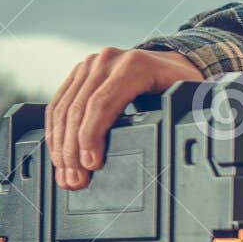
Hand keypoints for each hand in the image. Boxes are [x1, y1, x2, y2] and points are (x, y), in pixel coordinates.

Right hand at [47, 48, 200, 188]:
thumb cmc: (180, 84)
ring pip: (64, 109)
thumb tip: (173, 146)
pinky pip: (59, 104)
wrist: (170, 63)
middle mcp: (108, 61)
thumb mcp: (186, 97)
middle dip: (73, 150)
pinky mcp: (79, 74)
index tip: (91, 165)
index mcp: (134, 66)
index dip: (92, 136)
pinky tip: (60, 155)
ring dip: (61, 146)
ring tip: (65, 175)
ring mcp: (90, 66)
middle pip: (78, 109)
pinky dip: (56, 132)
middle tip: (75, 180)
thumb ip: (179, 116)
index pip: (102, 103)